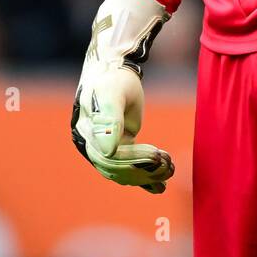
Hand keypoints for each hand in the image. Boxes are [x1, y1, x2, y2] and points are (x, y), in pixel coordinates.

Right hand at [71, 0, 173, 194]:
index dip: (133, 160)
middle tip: (168, 163)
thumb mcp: (112, 95)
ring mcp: (105, 147)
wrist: (114, 68)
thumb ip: (110, 120)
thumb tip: (108, 150)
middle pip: (117, 169)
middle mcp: (93, 144)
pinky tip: (159, 187)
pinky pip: (130, 167)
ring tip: (170, 170)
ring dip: (147, 175)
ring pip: (125, 172)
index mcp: (86, 134)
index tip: (157, 154)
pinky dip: (144, 179)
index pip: (109, 158)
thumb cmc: (112, 79)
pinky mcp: (120, 146)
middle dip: (143, 170)